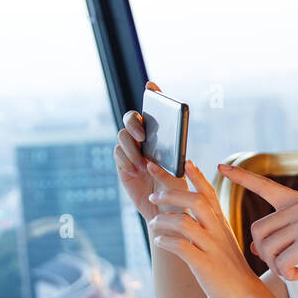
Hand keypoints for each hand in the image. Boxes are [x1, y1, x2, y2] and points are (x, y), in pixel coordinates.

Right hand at [112, 83, 187, 221]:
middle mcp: (145, 138)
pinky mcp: (123, 163)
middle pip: (132, 118)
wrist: (164, 212)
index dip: (153, 93)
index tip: (151, 85)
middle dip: (135, 123)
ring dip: (131, 149)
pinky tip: (135, 171)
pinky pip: (118, 154)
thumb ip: (170, 160)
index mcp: (162, 134)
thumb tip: (159, 150)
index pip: (156, 109)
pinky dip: (126, 161)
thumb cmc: (178, 191)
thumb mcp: (180, 174)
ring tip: (142, 165)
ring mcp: (132, 150)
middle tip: (143, 135)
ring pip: (123, 136)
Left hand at [148, 161, 265, 297]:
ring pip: (185, 222)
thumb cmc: (228, 265)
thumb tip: (190, 209)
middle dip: (171, 193)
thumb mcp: (222, 238)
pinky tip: (159, 242)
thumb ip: (209, 223)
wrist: (244, 292)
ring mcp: (211, 247)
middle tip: (153, 195)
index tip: (185, 162)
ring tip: (153, 223)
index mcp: (221, 222)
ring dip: (164, 220)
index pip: (209, 192)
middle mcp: (217, 230)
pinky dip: (165, 241)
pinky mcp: (204, 264)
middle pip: (195, 201)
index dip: (197, 176)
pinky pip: (181, 247)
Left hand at [217, 163, 297, 283]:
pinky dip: (288, 275)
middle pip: (258, 231)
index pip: (264, 186)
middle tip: (281, 265)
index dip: (241, 178)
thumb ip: (282, 234)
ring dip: (277, 267)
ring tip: (293, 271)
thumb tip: (252, 246)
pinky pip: (282, 262)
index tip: (221, 167)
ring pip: (268, 249)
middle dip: (264, 253)